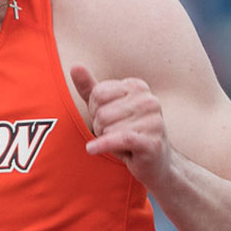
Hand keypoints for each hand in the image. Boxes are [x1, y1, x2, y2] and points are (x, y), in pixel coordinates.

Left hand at [71, 65, 174, 187]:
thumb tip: (75, 67)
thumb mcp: (107, 109)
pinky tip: (92, 149)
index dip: (95, 110)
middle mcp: (149, 100)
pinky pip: (119, 138)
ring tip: (120, 144)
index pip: (98, 93)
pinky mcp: (152, 142)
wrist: (155, 163)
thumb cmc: (128, 133)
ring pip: (108, 128)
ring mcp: (154, 121)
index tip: (108, 120)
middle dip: (100, 128)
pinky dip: (102, 145)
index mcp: (138, 87)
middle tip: (114, 135)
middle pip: (102, 112)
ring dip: (107, 140)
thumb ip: (90, 89)